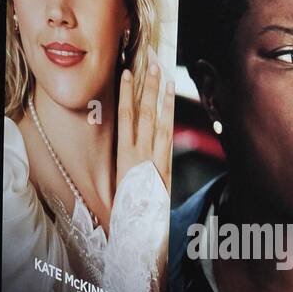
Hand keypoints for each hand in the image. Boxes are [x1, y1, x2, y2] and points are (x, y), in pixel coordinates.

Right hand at [115, 54, 174, 192]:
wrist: (138, 227)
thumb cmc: (126, 203)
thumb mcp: (120, 176)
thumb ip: (126, 155)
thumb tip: (129, 133)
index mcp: (123, 154)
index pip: (124, 115)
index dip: (126, 93)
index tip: (126, 73)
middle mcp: (138, 152)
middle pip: (144, 112)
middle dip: (148, 86)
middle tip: (151, 63)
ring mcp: (154, 158)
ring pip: (158, 120)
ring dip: (161, 96)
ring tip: (164, 74)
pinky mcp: (166, 166)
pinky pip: (168, 136)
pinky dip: (170, 117)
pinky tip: (172, 102)